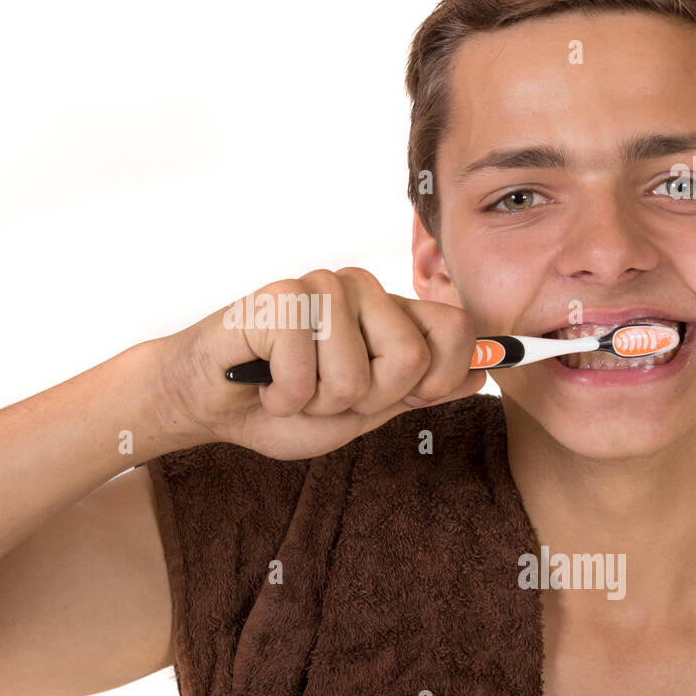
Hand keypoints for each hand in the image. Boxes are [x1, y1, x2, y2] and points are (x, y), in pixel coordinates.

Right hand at [153, 267, 486, 460]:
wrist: (211, 403)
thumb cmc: (285, 403)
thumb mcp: (366, 408)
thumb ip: (421, 389)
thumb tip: (483, 368)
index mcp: (388, 310)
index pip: (456, 329)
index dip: (436, 380)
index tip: (398, 397)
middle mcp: (360, 289)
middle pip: (410, 359)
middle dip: (364, 400)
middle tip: (325, 394)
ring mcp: (320, 287)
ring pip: (355, 374)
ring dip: (317, 403)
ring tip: (291, 386)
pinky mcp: (280, 299)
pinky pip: (305, 376)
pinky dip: (282, 398)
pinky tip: (265, 382)